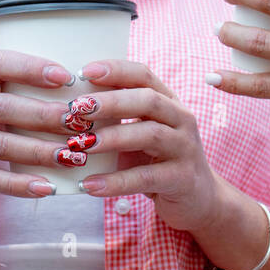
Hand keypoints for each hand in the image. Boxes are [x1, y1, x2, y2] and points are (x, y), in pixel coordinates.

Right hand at [0, 48, 87, 200]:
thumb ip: (19, 86)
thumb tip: (82, 87)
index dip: (31, 68)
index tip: (67, 77)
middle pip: (4, 107)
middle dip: (45, 115)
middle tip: (80, 122)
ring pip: (1, 144)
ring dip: (40, 151)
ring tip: (74, 156)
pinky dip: (21, 185)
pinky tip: (48, 187)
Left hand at [67, 59, 225, 234]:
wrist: (198, 199)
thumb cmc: (159, 162)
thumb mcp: (141, 135)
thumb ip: (118, 119)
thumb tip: (71, 109)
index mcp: (169, 103)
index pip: (144, 76)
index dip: (115, 70)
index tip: (83, 72)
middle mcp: (182, 120)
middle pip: (148, 100)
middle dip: (111, 102)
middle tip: (77, 109)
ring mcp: (185, 148)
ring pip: (150, 135)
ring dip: (113, 137)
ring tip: (81, 145)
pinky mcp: (182, 178)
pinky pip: (145, 178)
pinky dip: (115, 182)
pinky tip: (89, 186)